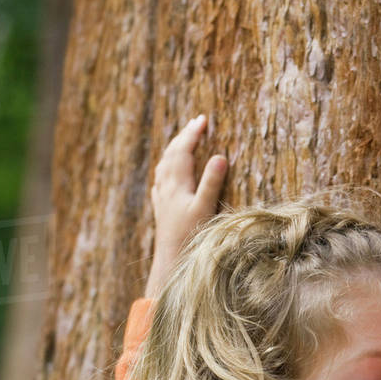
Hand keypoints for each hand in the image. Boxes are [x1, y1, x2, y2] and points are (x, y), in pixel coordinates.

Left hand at [146, 114, 227, 297]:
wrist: (170, 259)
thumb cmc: (190, 236)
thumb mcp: (204, 208)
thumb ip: (211, 182)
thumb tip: (220, 156)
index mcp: (176, 183)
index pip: (183, 150)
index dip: (193, 133)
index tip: (203, 120)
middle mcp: (165, 187)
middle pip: (172, 154)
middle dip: (184, 136)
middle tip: (196, 123)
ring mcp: (161, 197)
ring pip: (164, 165)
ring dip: (174, 149)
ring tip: (182, 140)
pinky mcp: (161, 207)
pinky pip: (161, 179)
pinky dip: (166, 167)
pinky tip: (167, 171)